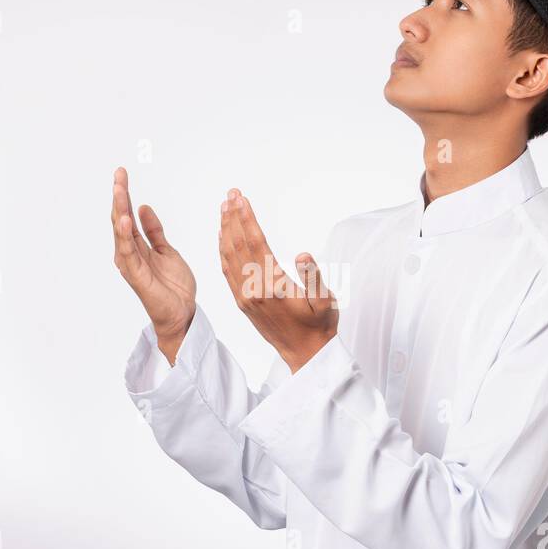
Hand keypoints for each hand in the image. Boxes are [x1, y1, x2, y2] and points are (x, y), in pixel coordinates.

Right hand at [111, 166, 196, 358]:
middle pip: (120, 219)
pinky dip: (125, 236)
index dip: (124, 194)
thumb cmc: (173, 286)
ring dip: (119, 210)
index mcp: (136, 247)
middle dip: (119, 196)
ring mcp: (130, 265)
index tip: (122, 173)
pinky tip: (125, 220)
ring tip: (119, 189)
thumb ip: (154, 231)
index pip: (127, 215)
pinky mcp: (137, 276)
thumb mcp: (166, 250)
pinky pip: (129, 253)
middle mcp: (128, 254)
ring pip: (121, 232)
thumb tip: (143, 207)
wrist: (182, 313)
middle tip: (119, 174)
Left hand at [218, 188, 337, 372]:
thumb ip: (313, 276)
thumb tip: (304, 254)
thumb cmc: (319, 325)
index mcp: (272, 286)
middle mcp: (253, 290)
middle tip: (230, 194)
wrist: (306, 354)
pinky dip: (223, 250)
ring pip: (229, 257)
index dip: (247, 218)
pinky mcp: (243, 302)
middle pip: (238, 246)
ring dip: (225, 230)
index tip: (241, 198)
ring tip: (224, 208)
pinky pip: (227, 271)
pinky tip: (223, 237)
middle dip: (233, 217)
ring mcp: (245, 296)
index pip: (256, 244)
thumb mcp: (324, 300)